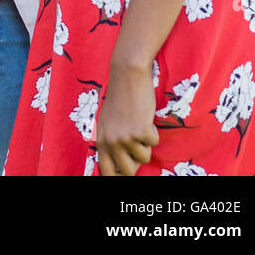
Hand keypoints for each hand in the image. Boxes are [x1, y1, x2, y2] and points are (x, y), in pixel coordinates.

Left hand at [97, 60, 159, 175]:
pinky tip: (144, 117)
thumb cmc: (120, 100)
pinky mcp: (140, 131)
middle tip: (137, 143)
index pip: (106, 171)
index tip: (124, 177)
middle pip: (129, 171)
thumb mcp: (108, 123)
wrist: (127, 77)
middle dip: (137, 161)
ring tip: (138, 125)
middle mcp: (111, 142)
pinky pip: (154, 142)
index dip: (117, 177)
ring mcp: (125, 138)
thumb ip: (111, 143)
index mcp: (101, 141)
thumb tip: (122, 167)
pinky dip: (153, 132)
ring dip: (145, 144)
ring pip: (144, 158)